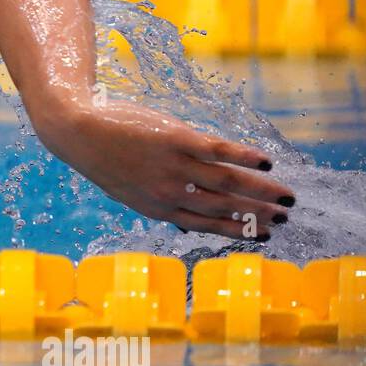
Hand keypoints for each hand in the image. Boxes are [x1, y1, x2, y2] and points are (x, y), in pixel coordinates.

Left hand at [35, 100, 295, 239]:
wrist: (78, 131)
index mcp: (158, 208)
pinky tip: (267, 162)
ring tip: (287, 195)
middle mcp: (169, 192)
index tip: (265, 235)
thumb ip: (159, 203)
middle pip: (223, 206)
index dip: (239, 230)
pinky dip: (245, 157)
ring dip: (261, 190)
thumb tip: (187, 220)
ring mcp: (174, 166)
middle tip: (287, 217)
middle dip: (258, 214)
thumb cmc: (104, 157)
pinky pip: (218, 151)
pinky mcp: (176, 139)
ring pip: (228, 182)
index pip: (207, 224)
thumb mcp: (129, 191)